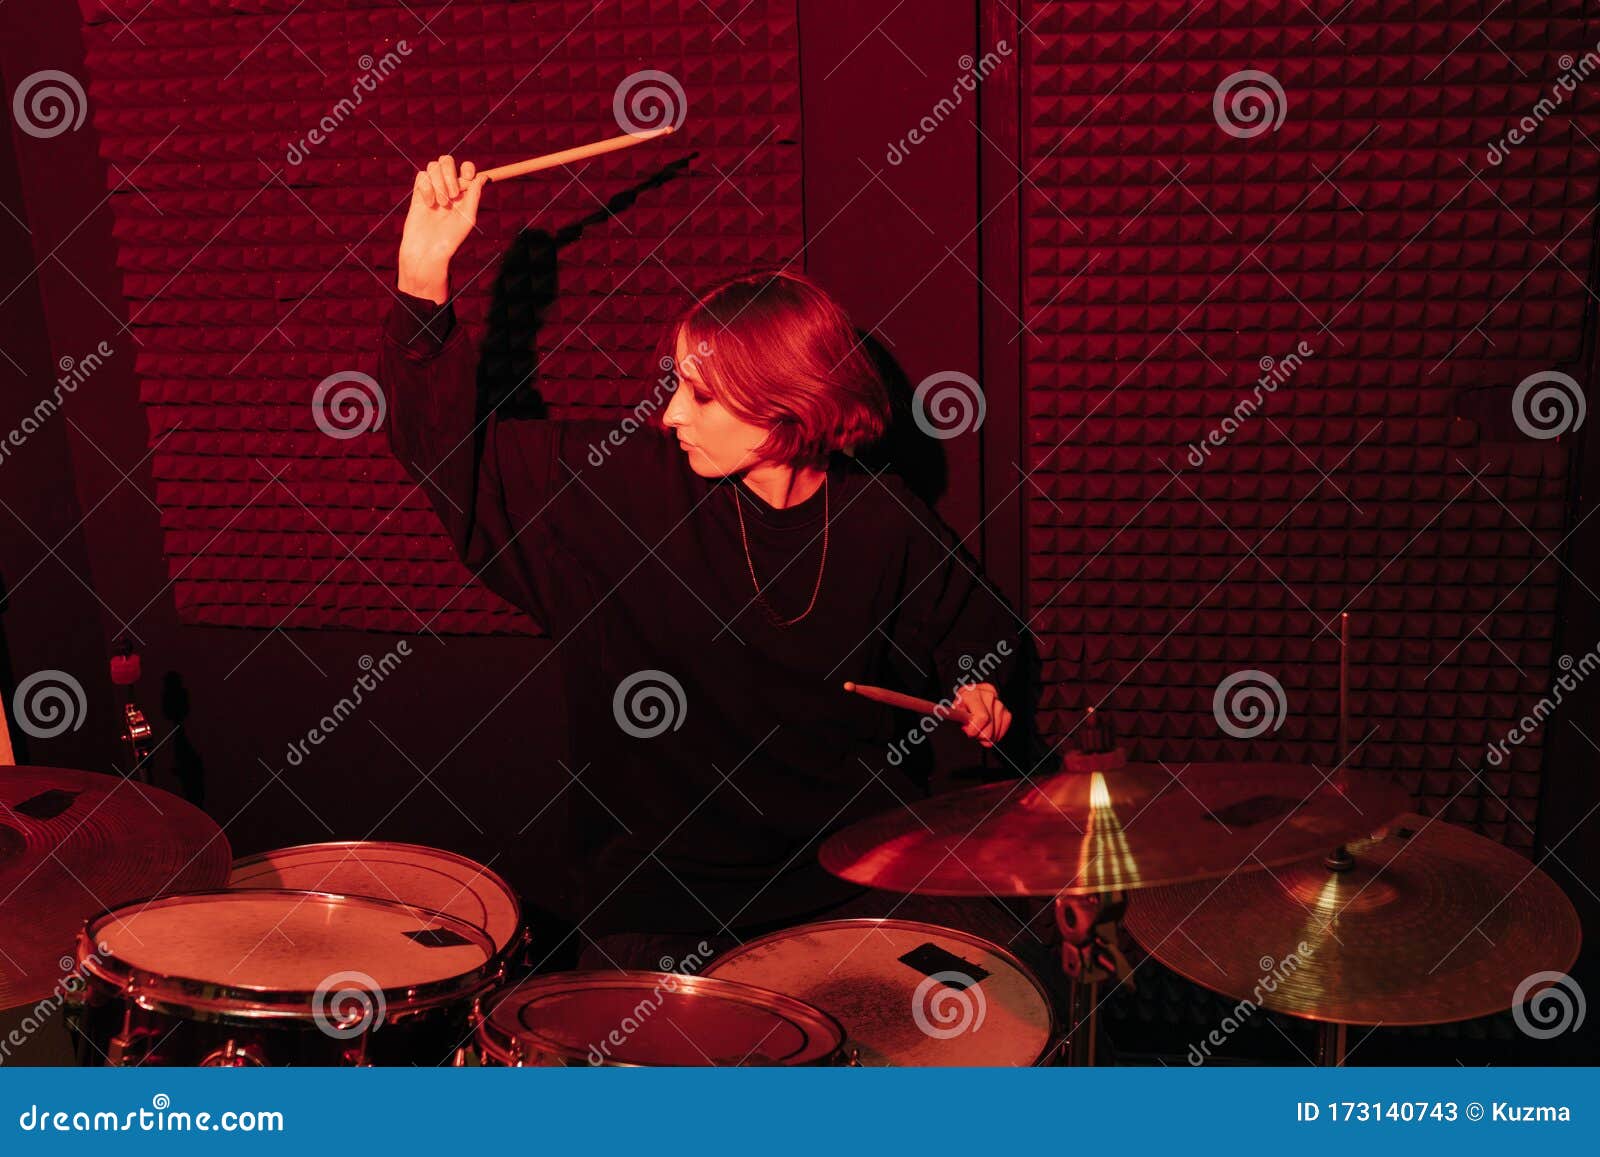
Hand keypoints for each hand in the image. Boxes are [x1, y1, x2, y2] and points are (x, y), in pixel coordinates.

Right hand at [398, 155, 487, 301]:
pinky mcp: (418, 193)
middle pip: (447, 161)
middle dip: (450, 174)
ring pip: (433, 166)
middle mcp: (448, 188)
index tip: (467, 177)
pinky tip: (428, 204)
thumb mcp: (468, 217)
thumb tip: (484, 176)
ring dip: (439, 183)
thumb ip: (475, 195)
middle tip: (454, 195)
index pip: (467, 169)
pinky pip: (421, 176)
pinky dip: (426, 188)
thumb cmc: (450, 238)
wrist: (426, 250)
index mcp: (464, 193)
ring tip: (441, 205)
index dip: (468, 167)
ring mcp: (432, 189)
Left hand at [952, 682, 1011, 746]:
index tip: (969, 732)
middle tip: (972, 731)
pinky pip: (1002, 732)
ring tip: (978, 728)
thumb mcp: (955, 708)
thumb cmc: (962, 704)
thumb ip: (957, 716)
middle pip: (989, 729)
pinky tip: (987, 729)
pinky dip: (994, 735)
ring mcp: (1000, 704)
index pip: (982, 718)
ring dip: (985, 736)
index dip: (974, 730)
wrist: (973, 695)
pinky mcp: (1007, 712)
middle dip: (979, 736)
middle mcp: (989, 696)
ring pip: (995, 733)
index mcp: (973, 693)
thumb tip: (963, 723)